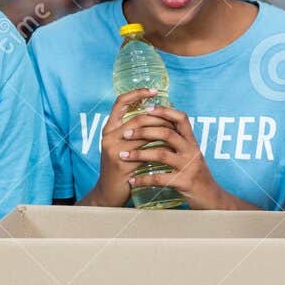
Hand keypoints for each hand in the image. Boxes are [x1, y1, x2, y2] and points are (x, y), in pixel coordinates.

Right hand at [89, 88, 171, 206]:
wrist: (109, 194)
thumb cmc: (121, 170)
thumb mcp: (125, 147)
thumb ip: (136, 134)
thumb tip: (159, 117)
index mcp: (109, 129)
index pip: (120, 102)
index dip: (137, 93)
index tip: (154, 90)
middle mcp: (108, 136)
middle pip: (137, 118)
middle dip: (159, 117)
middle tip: (173, 119)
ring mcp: (113, 150)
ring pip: (143, 134)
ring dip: (162, 132)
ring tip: (175, 133)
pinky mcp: (121, 164)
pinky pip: (145, 152)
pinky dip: (159, 149)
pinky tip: (169, 149)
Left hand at [118, 104, 236, 209]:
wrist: (212, 199)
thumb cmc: (197, 176)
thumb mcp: (191, 156)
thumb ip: (179, 143)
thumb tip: (159, 128)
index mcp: (192, 142)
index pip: (181, 118)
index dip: (165, 111)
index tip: (147, 109)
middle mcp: (192, 151)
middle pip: (167, 133)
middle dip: (143, 131)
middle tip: (126, 134)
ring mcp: (189, 167)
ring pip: (161, 154)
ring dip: (139, 154)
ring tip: (123, 156)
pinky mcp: (184, 183)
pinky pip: (159, 179)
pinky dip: (143, 179)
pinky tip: (132, 181)